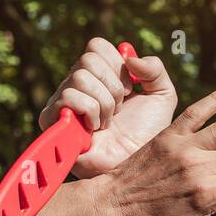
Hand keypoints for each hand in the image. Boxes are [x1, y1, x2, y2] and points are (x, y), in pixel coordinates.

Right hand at [41, 38, 176, 178]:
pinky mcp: (53, 120)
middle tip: (120, 110)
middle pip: (87, 58)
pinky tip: (95, 130)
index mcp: (99, 76)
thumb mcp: (163, 97)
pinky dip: (90, 112)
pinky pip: (68, 96)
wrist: (137, 169)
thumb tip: (130, 56)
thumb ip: (155, 69)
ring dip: (104, 103)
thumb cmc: (147, 137)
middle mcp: (78, 86)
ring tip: (109, 123)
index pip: (96, 46)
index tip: (130, 89)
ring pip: (79, 77)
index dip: (116, 64)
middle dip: (113, 86)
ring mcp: (63, 102)